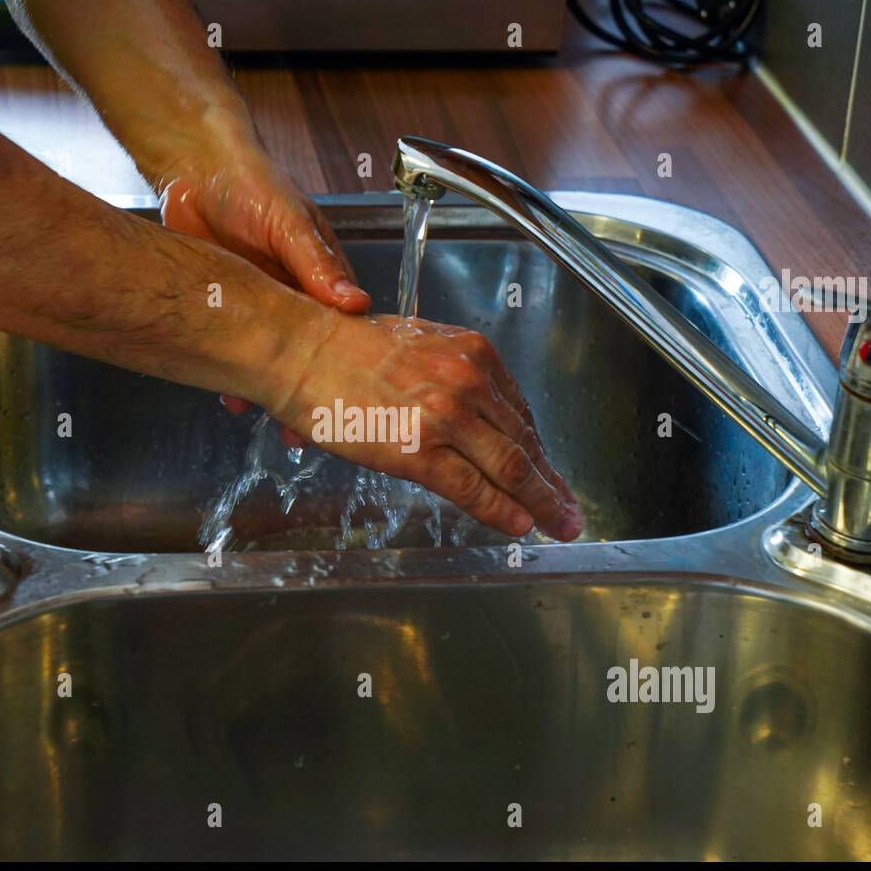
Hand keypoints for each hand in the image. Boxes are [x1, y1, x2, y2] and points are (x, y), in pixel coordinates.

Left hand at [155, 142, 368, 443]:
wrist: (194, 171)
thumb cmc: (252, 185)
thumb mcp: (290, 223)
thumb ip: (317, 264)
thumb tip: (356, 304)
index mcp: (324, 278)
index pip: (347, 332)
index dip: (348, 369)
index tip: (350, 400)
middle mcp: (297, 298)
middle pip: (309, 357)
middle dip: (309, 394)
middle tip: (306, 429)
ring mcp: (260, 307)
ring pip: (270, 360)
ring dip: (269, 391)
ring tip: (270, 422)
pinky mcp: (227, 311)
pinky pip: (234, 352)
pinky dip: (232, 376)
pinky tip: (232, 398)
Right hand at [264, 312, 583, 541]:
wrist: (301, 351)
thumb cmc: (343, 348)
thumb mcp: (416, 346)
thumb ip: (451, 376)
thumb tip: (470, 415)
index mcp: (471, 354)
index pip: (519, 412)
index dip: (540, 449)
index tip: (552, 471)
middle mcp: (469, 381)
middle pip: (524, 441)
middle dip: (551, 482)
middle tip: (569, 509)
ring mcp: (447, 416)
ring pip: (510, 467)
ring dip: (541, 502)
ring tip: (559, 525)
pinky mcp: (420, 449)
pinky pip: (473, 488)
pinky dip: (501, 510)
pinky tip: (519, 525)